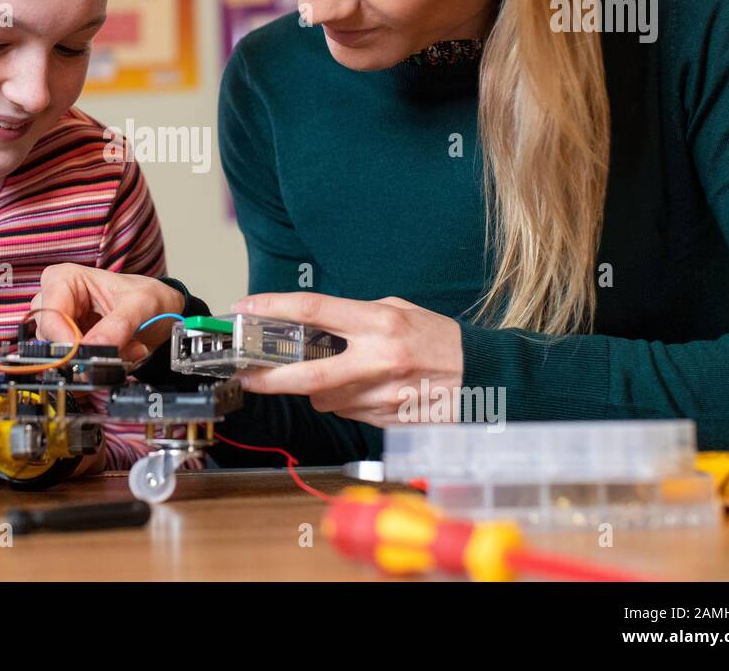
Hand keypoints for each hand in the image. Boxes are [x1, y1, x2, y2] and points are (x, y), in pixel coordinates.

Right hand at [32, 264, 185, 363]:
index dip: (65, 340)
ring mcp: (61, 326)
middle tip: (119, 352)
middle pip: (51, 339)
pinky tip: (122, 356)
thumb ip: (119, 324)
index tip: (88, 354)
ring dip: (98, 360)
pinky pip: (74, 367)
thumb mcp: (142, 304)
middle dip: (87, 352)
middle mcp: (56, 302)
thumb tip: (95, 346)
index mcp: (64, 279)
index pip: (49, 316)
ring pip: (63, 357)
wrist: (161, 314)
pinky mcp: (71, 347)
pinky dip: (98, 369)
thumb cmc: (148, 297)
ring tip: (128, 349)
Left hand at [230, 293, 463, 427]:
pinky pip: (347, 413)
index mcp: (379, 323)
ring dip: (316, 389)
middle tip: (247, 374)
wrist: (482, 378)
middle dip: (269, 376)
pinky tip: (360, 389)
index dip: (273, 308)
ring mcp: (382, 395)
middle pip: (306, 373)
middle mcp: (378, 360)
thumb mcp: (398, 310)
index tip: (246, 309)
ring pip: (324, 399)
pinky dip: (342, 402)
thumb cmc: (439, 340)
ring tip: (334, 373)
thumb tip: (313, 325)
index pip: (313, 311)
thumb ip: (355, 317)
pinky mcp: (386, 421)